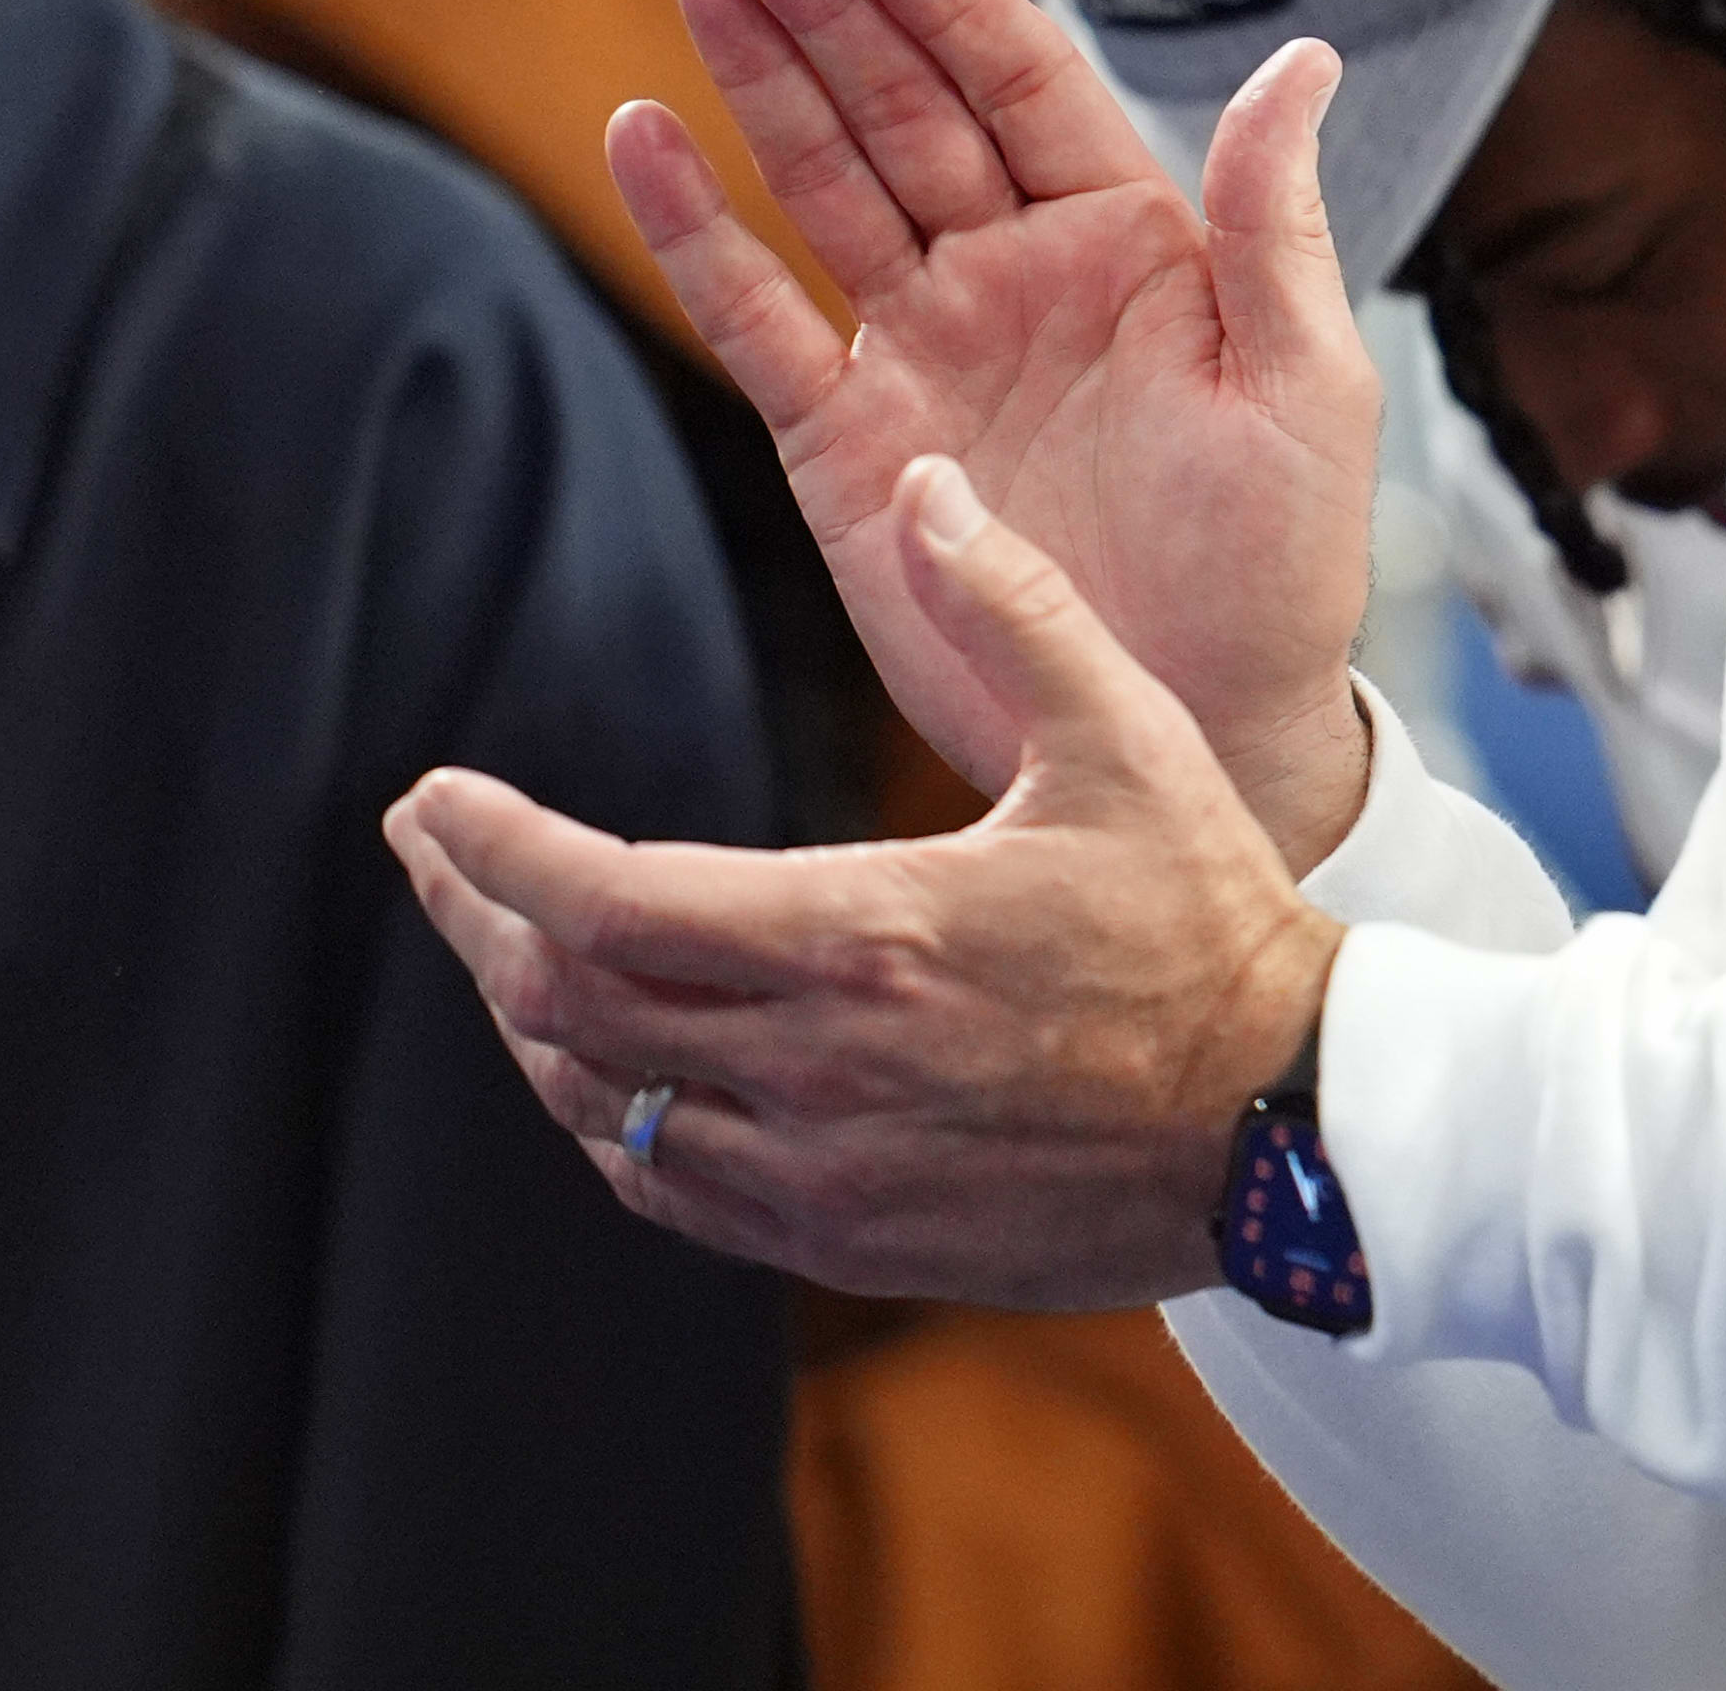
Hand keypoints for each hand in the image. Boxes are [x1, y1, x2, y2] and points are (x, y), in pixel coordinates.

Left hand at [386, 453, 1345, 1306]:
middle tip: (438, 848)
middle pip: (570, 1007)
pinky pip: (673, 1194)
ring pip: (604, 1111)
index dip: (496, 851)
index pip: (606, 900)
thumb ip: (1011, 605)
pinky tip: (609, 1069)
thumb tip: (925, 486)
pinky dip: (612, 1121)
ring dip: (533, 1022)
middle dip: (477, 919)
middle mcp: (821, 1067)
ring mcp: (828, 1171)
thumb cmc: (1211, 912)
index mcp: (870, 934)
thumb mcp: (1125, 733)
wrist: (1292, 1121)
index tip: (434, 797)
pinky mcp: (854, 1239)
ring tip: (503, 941)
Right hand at [610, 0, 1379, 869]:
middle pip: (906, 109)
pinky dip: (698, 234)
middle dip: (832, 13)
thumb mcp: (1306, 387)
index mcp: (1128, 241)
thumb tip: (1304, 55)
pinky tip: (643, 138)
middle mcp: (1015, 273)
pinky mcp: (846, 444)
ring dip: (761, 83)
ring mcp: (923, 351)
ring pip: (824, 186)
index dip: (950, 6)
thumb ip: (1277, 225)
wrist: (1201, 726)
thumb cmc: (1282, 564)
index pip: (1023, 87)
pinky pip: (758, 321)